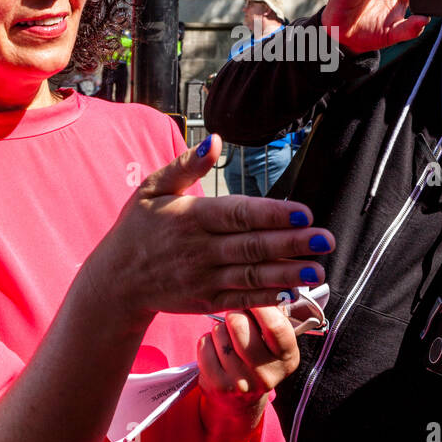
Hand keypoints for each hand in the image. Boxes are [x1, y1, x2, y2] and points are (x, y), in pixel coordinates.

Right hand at [83, 134, 330, 327]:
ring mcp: (204, 279)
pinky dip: (267, 298)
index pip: (238, 215)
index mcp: (190, 218)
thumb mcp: (152, 188)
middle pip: (252, 246)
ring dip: (287, 274)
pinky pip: (241, 300)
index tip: (304, 212)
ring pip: (252, 276)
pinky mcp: (206, 301)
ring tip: (318, 269)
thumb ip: (185, 165)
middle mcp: (199, 250)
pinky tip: (293, 292)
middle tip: (325, 239)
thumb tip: (215, 140)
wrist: (116, 281)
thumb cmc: (138, 227)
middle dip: (291, 244)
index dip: (272, 214)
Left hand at [197, 305, 299, 441]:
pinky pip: (205, 345)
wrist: (240, 402)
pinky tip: (216, 349)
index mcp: (288, 359)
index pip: (275, 326)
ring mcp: (241, 383)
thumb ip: (275, 318)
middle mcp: (267, 375)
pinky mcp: (218, 386)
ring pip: (220, 332)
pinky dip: (207, 341)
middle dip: (235, 314)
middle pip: (241, 325)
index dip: (261, 306)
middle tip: (236, 317)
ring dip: (220, 328)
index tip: (252, 298)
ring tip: (227, 338)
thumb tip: (266, 290)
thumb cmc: (258, 360)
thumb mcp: (275, 344)